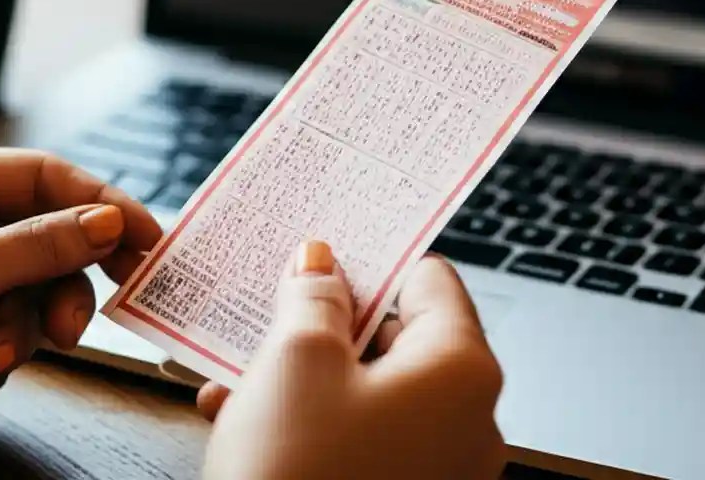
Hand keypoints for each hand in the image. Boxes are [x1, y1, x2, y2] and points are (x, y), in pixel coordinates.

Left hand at [0, 149, 160, 470]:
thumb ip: (39, 247)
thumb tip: (110, 220)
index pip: (44, 178)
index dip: (101, 205)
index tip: (150, 240)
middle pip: (48, 241)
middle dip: (62, 287)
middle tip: (82, 323)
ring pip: (33, 296)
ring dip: (23, 334)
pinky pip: (9, 335)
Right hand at [198, 242, 505, 479]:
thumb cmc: (298, 476)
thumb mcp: (294, 360)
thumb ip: (313, 296)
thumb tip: (320, 263)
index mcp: (461, 370)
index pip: (430, 279)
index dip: (372, 257)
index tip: (326, 248)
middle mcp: (467, 421)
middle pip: (398, 338)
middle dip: (324, 325)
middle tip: (268, 312)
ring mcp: (439, 468)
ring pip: (370, 393)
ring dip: (304, 377)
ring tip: (237, 376)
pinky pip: (364, 440)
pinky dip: (313, 424)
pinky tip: (249, 423)